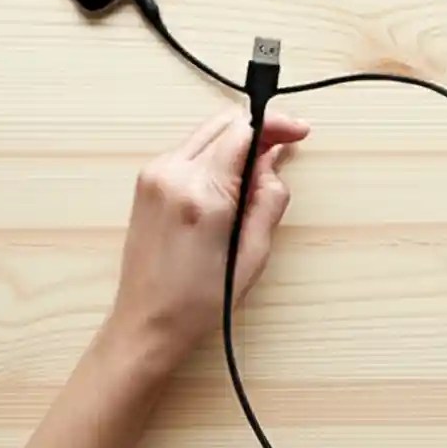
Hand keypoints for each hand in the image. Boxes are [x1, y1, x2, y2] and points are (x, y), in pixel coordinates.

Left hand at [106, 108, 309, 368]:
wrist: (146, 324)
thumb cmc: (199, 302)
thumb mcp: (253, 254)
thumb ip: (268, 198)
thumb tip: (273, 160)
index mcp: (202, 194)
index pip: (244, 131)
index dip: (277, 124)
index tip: (300, 131)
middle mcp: (173, 174)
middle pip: (224, 124)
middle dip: (259, 130)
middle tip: (284, 151)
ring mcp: (154, 175)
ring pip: (207, 134)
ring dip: (237, 143)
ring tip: (256, 180)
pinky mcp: (147, 182)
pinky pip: (190, 151)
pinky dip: (216, 156)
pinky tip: (230, 185)